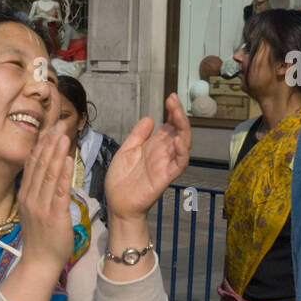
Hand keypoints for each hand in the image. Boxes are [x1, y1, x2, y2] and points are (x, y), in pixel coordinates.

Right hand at [15, 127, 73, 272]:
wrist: (39, 262)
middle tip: (58, 125)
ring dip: (56, 154)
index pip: (32, 165)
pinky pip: (60, 191)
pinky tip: (68, 161)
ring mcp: (41, 206)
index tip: (50, 129)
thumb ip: (37, 192)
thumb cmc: (40, 238)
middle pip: (40, 165)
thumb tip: (45, 173)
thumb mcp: (33, 211)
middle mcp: (30, 198)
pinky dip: (64, 174)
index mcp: (26, 195)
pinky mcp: (54, 215)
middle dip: (49, 143)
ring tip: (63, 136)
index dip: (41, 145)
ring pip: (49, 175)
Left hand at [104, 93, 190, 218]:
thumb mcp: (127, 151)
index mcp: (154, 146)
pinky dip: (182, 152)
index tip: (170, 98)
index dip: (172, 111)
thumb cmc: (121, 180)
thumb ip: (138, 135)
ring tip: (177, 114)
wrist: (118, 203)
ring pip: (183, 144)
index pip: (169, 125)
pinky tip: (178, 140)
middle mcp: (163, 153)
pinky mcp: (166, 177)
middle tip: (173, 100)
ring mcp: (166, 164)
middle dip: (178, 114)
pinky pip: (180, 163)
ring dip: (183, 128)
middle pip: (178, 131)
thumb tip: (150, 118)